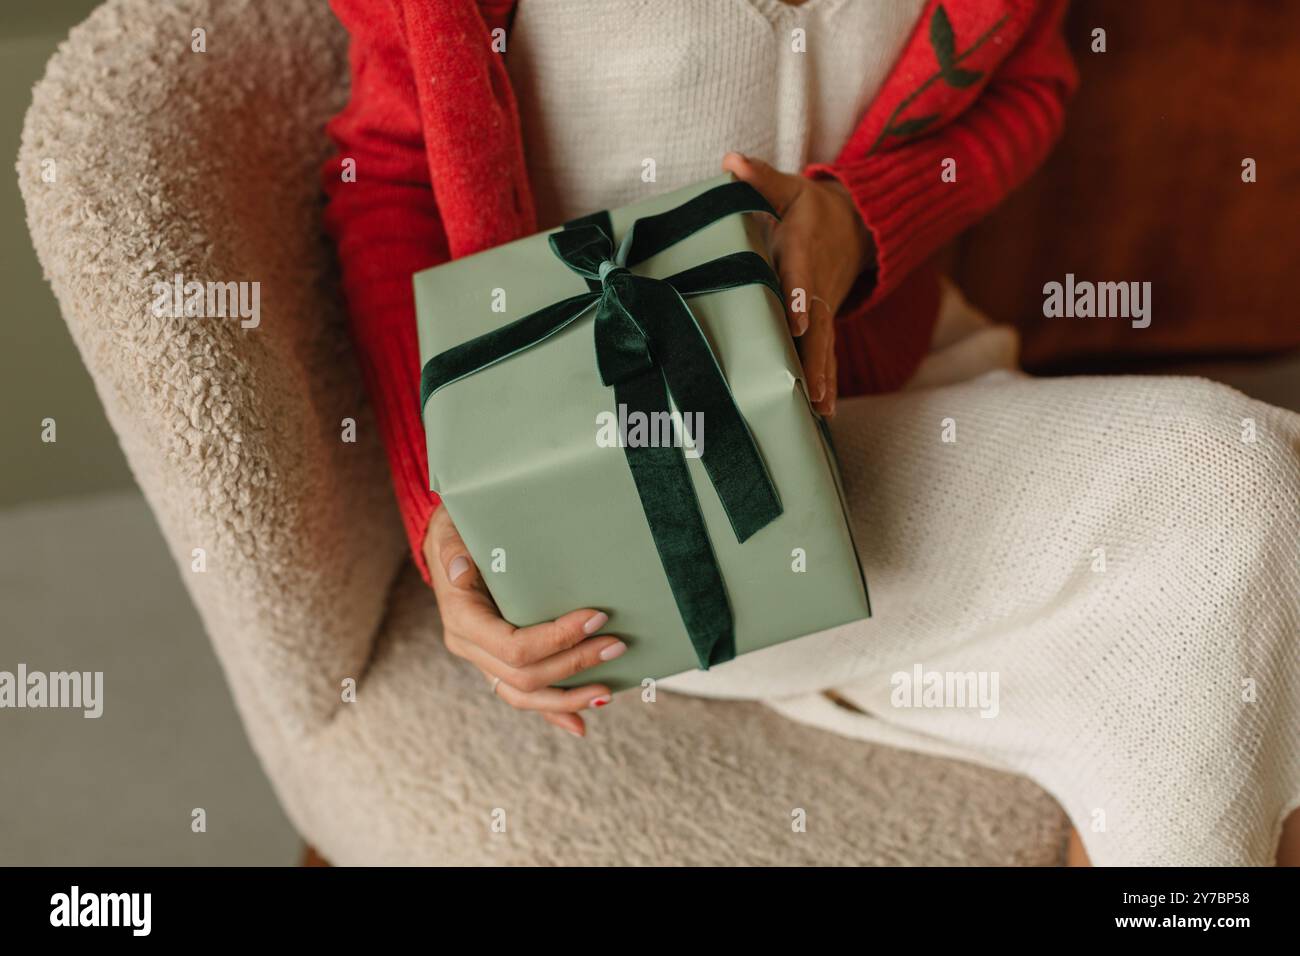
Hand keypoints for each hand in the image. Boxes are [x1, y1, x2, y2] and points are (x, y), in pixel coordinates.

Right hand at [423, 505, 624, 736]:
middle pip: (526, 675)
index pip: (514, 646)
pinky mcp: (497, 663)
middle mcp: (469, 647)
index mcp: (461, 619)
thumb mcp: (451, 530)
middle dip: (575, 664)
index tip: (597, 617)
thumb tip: (460, 568)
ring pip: (524, 696)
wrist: (450, 544)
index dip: (558, 638)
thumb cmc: (458, 530)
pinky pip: (522, 696)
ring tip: (608, 691)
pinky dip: (552, 712)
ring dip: (568, 697)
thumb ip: (455, 549)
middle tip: (617, 645)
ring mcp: (482, 660)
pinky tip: (580, 723)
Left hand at [721, 153, 875, 417]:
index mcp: (804, 253)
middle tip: (813, 389)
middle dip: (816, 358)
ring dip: (822, 379)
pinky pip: (824, 355)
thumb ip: (759, 179)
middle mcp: (816, 287)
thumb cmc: (809, 209)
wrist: (853, 227)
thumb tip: (730, 161)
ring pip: (824, 347)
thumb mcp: (788, 188)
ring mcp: (823, 309)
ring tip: (820, 410)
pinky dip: (825, 382)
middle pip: (817, 326)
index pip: (801, 278)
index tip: (798, 323)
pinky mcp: (824, 325)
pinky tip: (822, 414)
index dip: (799, 299)